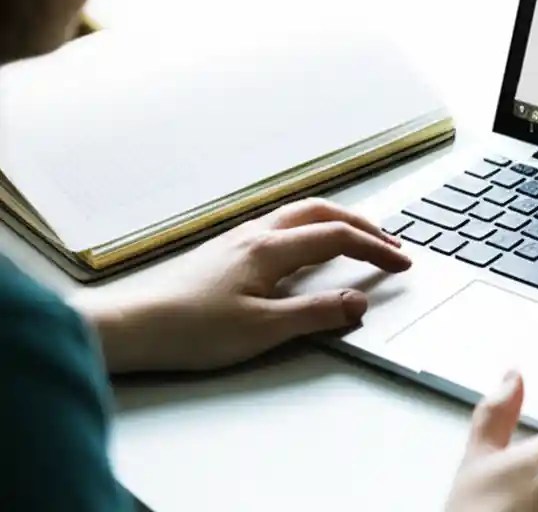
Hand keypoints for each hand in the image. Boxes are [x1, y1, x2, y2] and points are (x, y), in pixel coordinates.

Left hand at [73, 198, 412, 373]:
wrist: (130, 326)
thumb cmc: (189, 330)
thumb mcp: (262, 330)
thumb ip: (316, 314)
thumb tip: (359, 302)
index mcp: (270, 249)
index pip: (339, 237)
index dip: (376, 249)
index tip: (403, 263)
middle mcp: (256, 234)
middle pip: (323, 212)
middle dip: (364, 225)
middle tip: (392, 244)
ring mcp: (239, 238)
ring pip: (301, 213)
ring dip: (338, 221)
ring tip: (361, 238)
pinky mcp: (227, 250)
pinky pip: (283, 224)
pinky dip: (313, 227)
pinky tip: (311, 247)